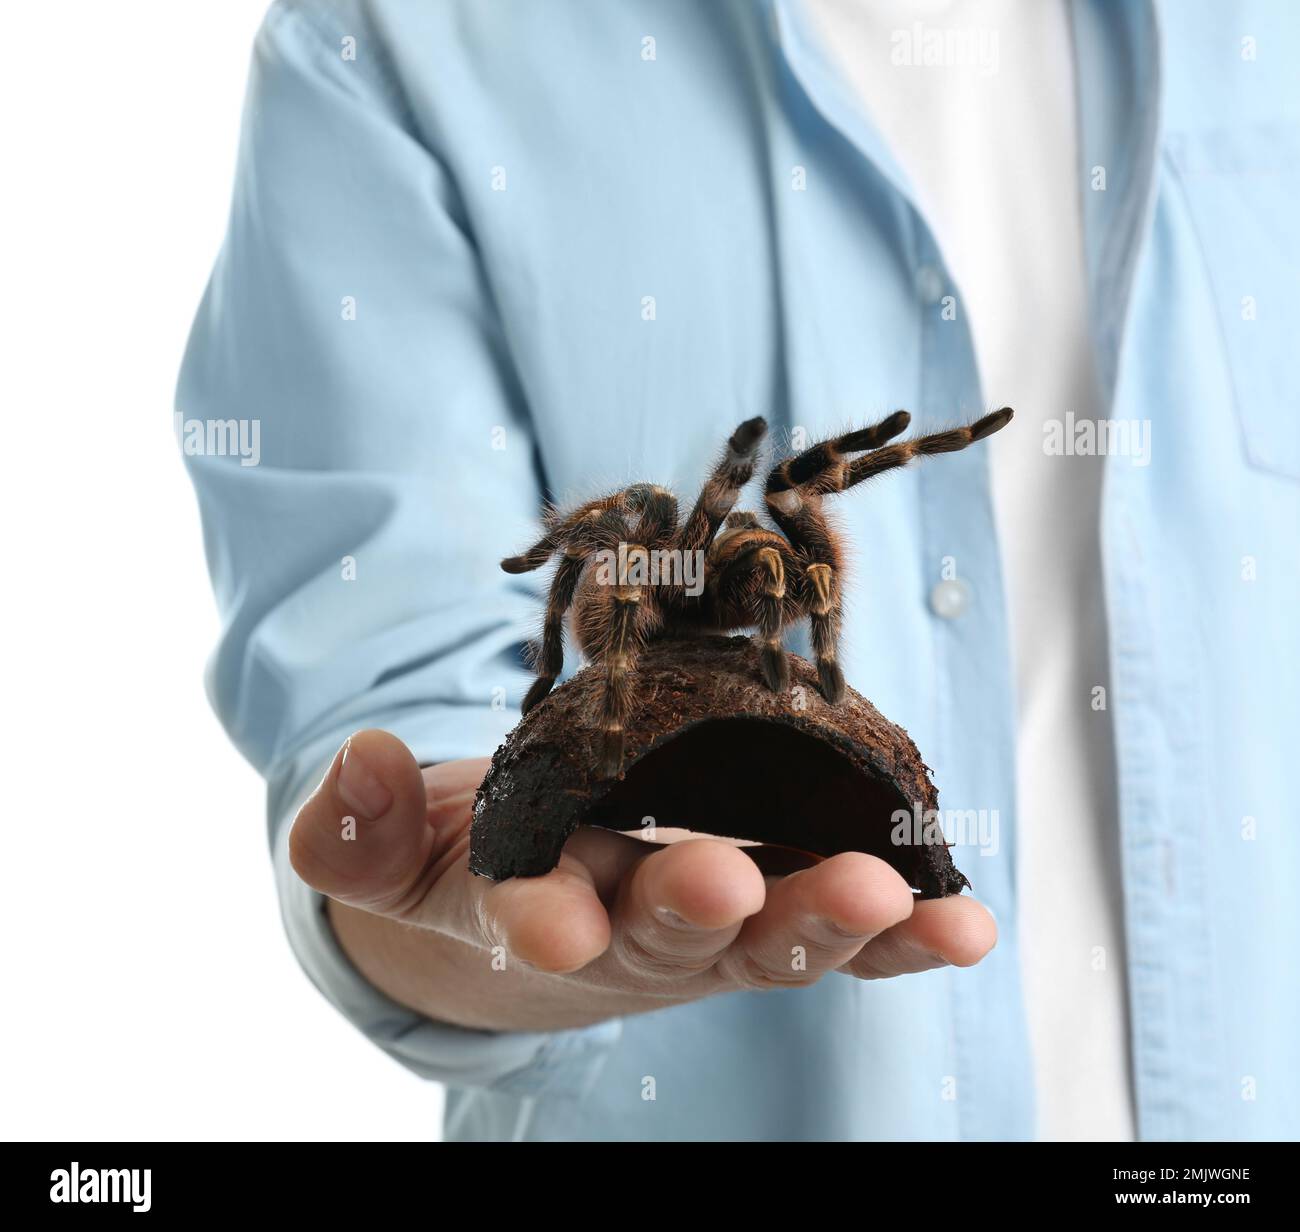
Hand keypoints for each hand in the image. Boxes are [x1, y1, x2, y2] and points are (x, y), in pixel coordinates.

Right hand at [289, 730, 996, 1031]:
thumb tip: (354, 762)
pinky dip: (907, 933)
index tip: (552, 925)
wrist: (552, 903)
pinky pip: (850, 930)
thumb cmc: (478, 858)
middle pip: (670, 930)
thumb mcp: (397, 849)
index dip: (543, 922)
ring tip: (888, 899)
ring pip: (776, 935)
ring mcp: (719, 924)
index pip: (531, 920)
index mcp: (535, 906)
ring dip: (831, 919)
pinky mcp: (780, 903)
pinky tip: (961, 922)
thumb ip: (360, 824)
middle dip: (696, 908)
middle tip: (725, 883)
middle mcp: (634, 927)